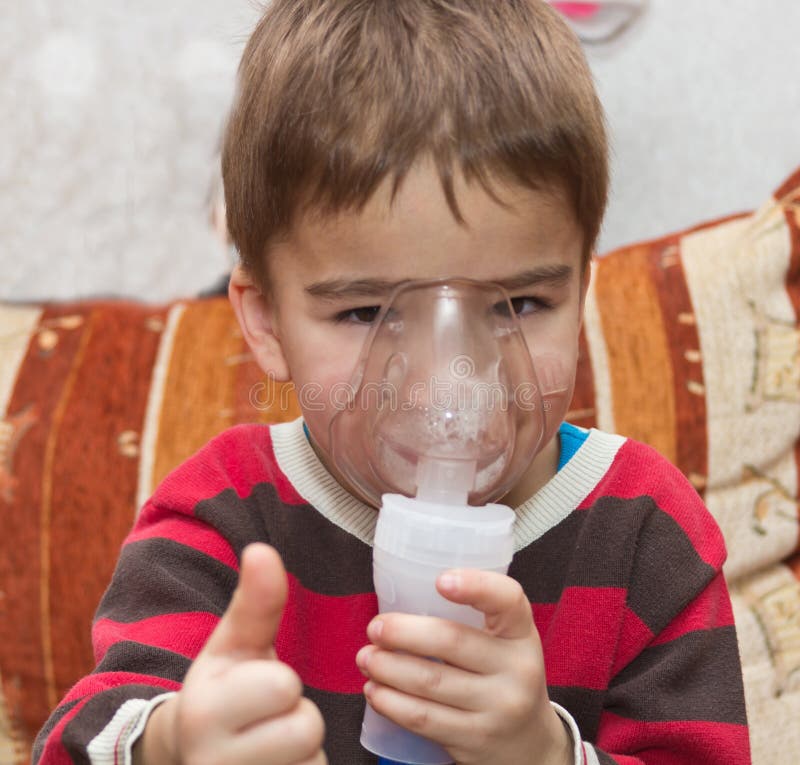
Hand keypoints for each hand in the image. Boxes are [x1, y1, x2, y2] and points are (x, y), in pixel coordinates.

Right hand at [135, 543, 326, 764]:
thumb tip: (262, 549)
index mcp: (204, 711)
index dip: (280, 682)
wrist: (189, 758)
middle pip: (306, 729)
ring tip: (269, 748)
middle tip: (266, 719)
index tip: (254, 688)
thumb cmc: (223, 691)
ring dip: (302, 754)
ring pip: (312, 764)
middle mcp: (211, 763)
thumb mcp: (233, 647)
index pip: (284, 685)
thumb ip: (255, 602)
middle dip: (296, 718)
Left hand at [356, 570, 571, 764]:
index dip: (476, 586)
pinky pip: (423, 718)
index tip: (440, 581)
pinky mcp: (474, 739)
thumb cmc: (504, 675)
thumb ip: (474, 616)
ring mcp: (498, 708)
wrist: (529, 743)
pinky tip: (375, 691)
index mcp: (522, 633)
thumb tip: (403, 596)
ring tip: (367, 658)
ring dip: (387, 667)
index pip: (507, 601)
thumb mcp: (505, 641)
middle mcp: (517, 669)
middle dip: (403, 632)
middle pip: (452, 641)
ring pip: (430, 681)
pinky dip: (391, 703)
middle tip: (375, 628)